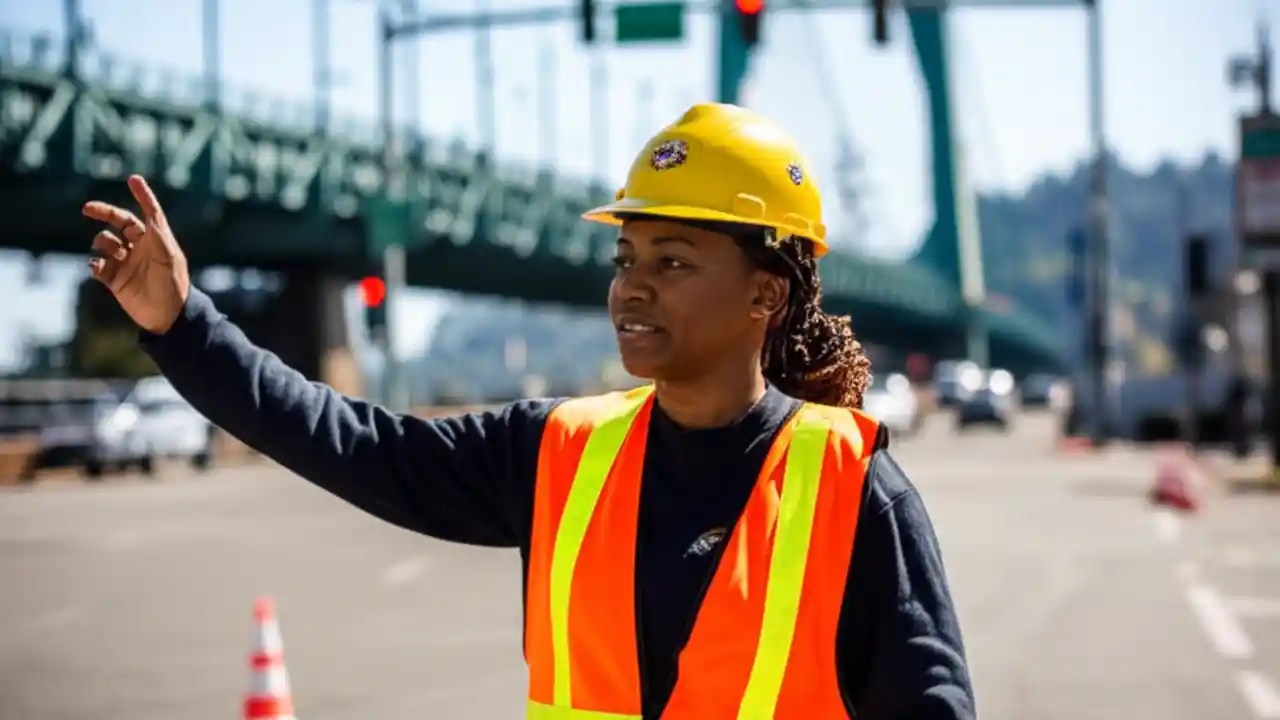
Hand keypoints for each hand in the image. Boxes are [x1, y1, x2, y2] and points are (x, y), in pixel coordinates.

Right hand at [82, 175, 190, 334]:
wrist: (167, 315)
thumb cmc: (173, 283)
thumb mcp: (169, 256)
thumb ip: (158, 233)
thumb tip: (150, 212)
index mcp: (156, 240)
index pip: (148, 212)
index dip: (142, 195)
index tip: (133, 179)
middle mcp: (139, 248)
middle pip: (119, 223)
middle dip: (104, 213)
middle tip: (87, 208)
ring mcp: (126, 263)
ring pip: (105, 243)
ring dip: (101, 241)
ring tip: (106, 249)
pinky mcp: (114, 280)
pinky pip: (97, 265)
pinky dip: (93, 263)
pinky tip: (97, 266)